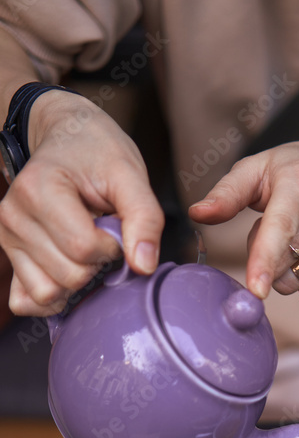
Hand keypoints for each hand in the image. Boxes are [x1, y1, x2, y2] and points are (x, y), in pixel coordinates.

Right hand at [0, 89, 163, 315]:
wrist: (67, 136)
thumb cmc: (98, 152)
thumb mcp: (130, 174)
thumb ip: (144, 217)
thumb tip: (143, 266)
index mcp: (38, 189)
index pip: (83, 248)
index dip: (112, 246)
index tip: (115, 224)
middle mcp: (13, 215)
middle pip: (68, 275)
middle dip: (97, 264)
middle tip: (101, 233)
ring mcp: (7, 238)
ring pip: (49, 293)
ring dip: (78, 280)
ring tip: (85, 246)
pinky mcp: (10, 255)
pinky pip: (27, 301)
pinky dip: (54, 297)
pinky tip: (70, 271)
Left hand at [188, 136, 298, 301]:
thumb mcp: (259, 167)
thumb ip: (226, 193)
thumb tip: (198, 214)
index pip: (280, 228)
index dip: (264, 259)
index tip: (257, 289)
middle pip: (280, 264)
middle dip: (265, 257)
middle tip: (277, 228)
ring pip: (296, 282)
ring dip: (285, 271)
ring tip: (298, 237)